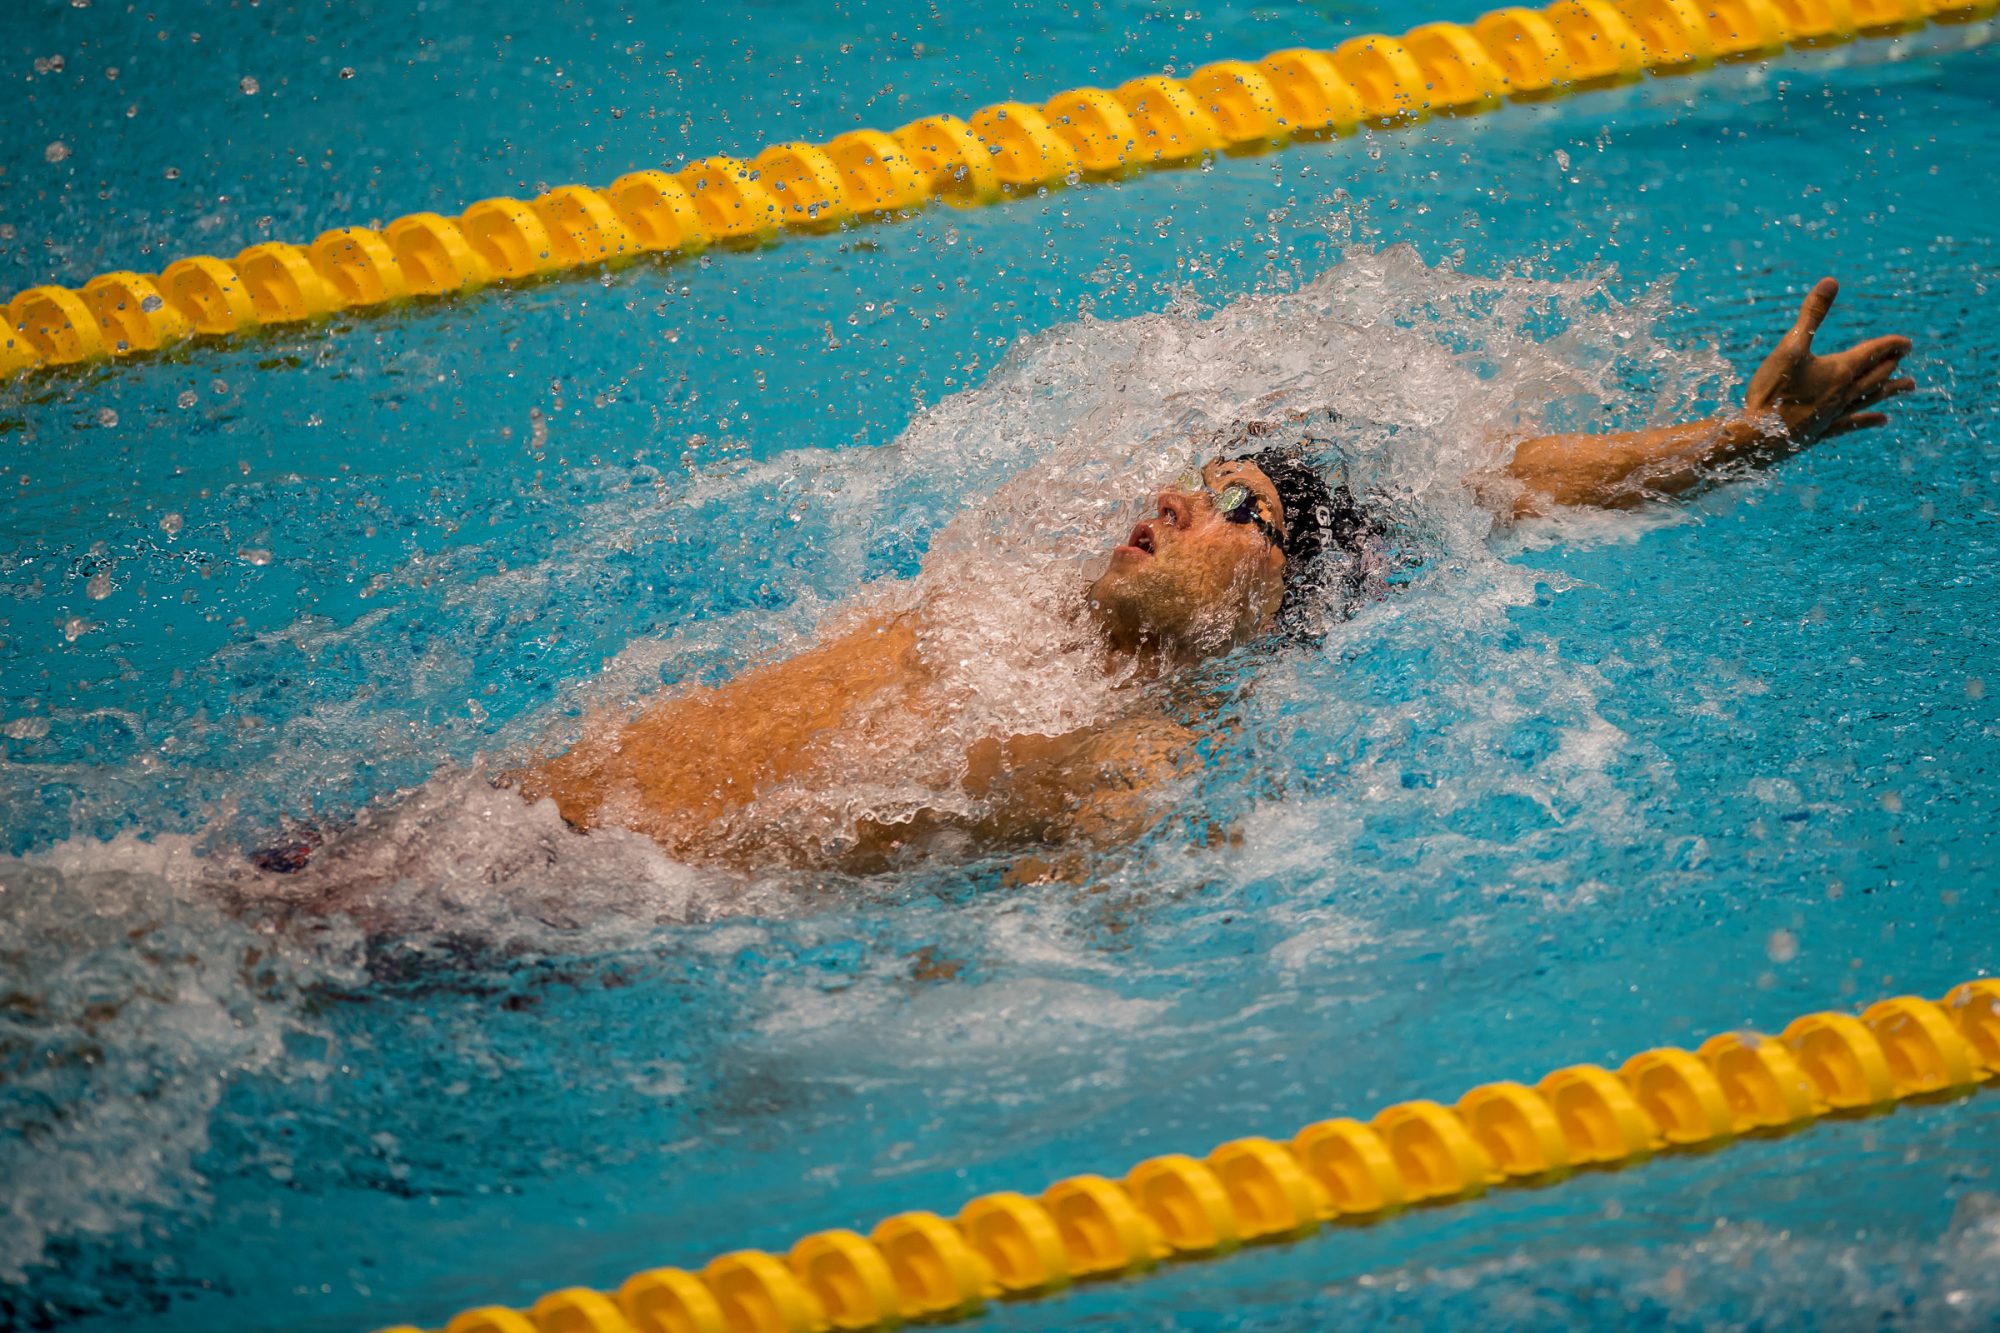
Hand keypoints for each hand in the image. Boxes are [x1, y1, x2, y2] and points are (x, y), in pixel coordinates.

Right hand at [1744, 276, 1913, 444]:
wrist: (1758, 437)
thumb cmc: (1772, 391)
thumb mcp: (1790, 346)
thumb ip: (1811, 315)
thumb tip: (1830, 282)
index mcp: (1840, 370)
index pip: (1873, 353)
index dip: (1891, 345)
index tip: (1905, 342)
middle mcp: (1843, 392)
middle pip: (1876, 375)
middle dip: (1891, 363)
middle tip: (1904, 355)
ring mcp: (1835, 413)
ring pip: (1871, 397)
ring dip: (1890, 390)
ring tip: (1909, 386)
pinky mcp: (1823, 431)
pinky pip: (1854, 423)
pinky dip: (1869, 419)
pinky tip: (1882, 420)